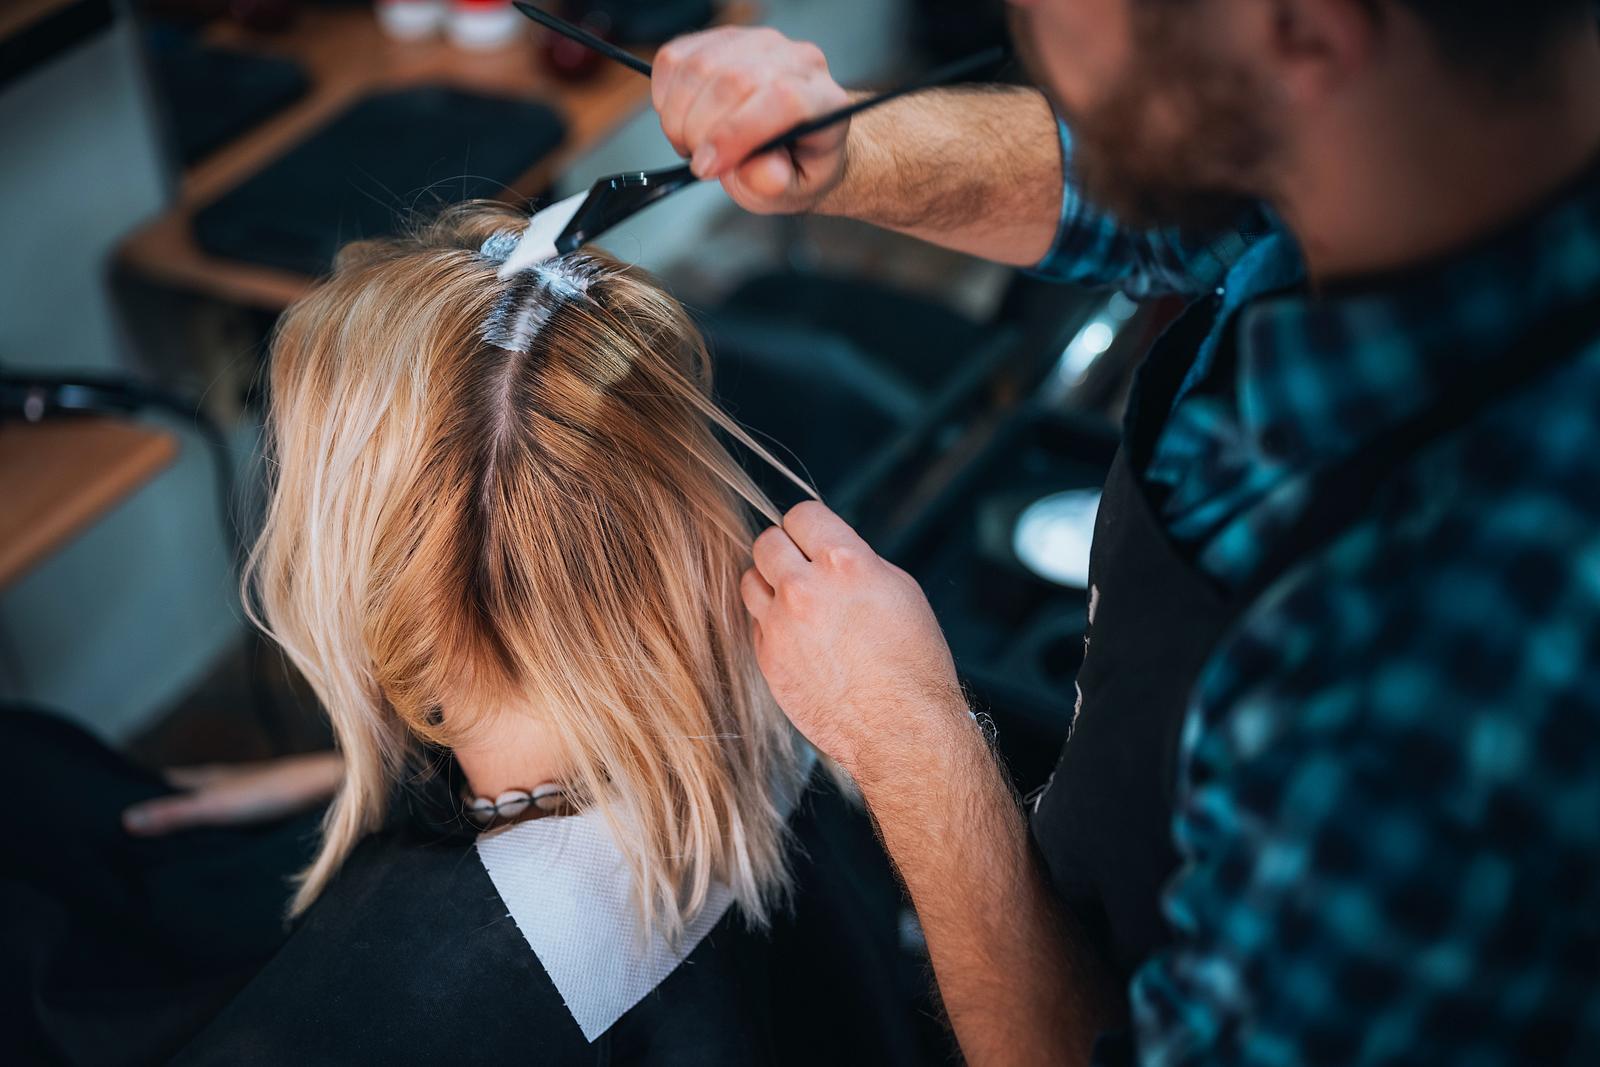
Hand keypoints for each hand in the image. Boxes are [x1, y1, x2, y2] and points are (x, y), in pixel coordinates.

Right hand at [122, 751, 342, 835]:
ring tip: (169, 855)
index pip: (167, 782)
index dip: (140, 791)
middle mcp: (230, 785)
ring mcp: (252, 800)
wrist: (337, 789)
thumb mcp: (218, 806)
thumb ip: (176, 814)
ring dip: (195, 828)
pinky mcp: (272, 816)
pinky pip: (237, 828)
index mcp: (212, 778)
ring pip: (214, 814)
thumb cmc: (279, 791)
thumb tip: (124, 821)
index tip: (110, 806)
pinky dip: (222, 839)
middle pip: (188, 798)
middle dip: (165, 813)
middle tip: (133, 839)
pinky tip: (221, 856)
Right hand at [652, 27, 851, 214]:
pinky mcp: (720, 39)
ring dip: (679, 116)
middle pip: (734, 82)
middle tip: (701, 163)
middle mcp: (793, 61)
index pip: (783, 99)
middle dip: (700, 131)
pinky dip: (665, 97)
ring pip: (699, 68)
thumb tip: (764, 173)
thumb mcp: (791, 192)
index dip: (737, 134)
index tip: (708, 166)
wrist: (788, 145)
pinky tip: (682, 118)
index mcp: (823, 100)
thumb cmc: (792, 166)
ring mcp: (756, 43)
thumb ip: (775, 184)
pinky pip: (675, 59)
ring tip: (692, 143)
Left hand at [740, 501, 969, 782]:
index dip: (810, 527)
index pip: (801, 514)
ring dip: (770, 585)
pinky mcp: (767, 657)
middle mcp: (804, 588)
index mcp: (844, 563)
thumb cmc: (912, 662)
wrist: (901, 728)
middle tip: (802, 569)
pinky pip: (756, 622)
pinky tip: (800, 639)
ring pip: (750, 579)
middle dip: (786, 551)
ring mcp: (780, 624)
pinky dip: (772, 624)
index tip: (815, 540)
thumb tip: (828, 550)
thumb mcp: (899, 590)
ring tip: (797, 603)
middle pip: (767, 541)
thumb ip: (856, 561)